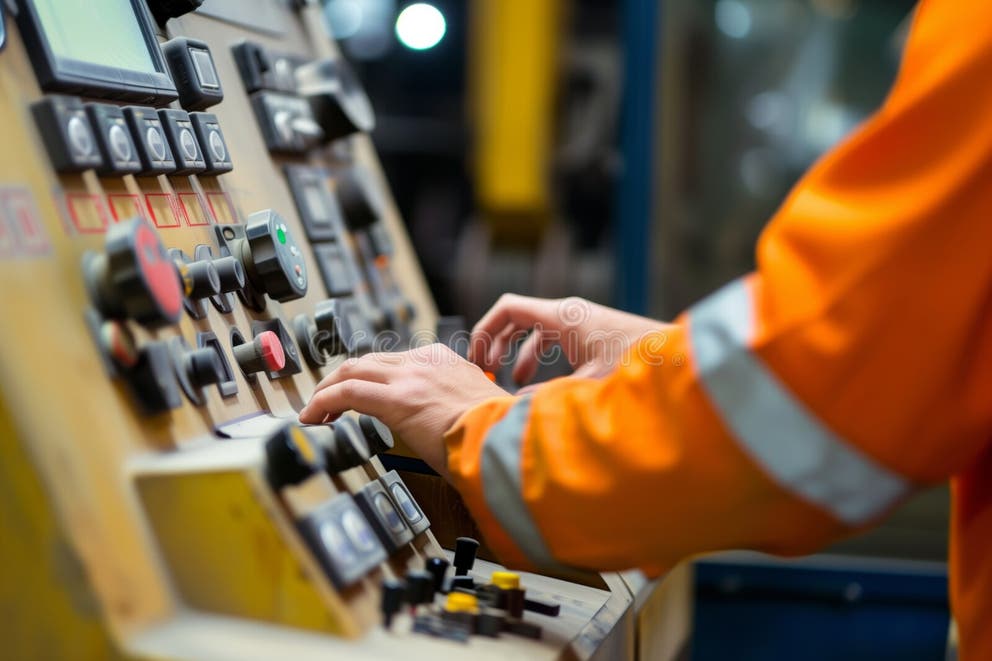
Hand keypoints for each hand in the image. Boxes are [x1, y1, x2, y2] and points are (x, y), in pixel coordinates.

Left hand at [299, 343, 506, 478]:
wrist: (507, 439)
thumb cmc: (499, 435)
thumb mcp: (476, 412)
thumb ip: (457, 412)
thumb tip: (449, 433)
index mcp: (447, 362)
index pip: (396, 362)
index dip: (371, 377)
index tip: (361, 394)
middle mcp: (426, 362)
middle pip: (369, 360)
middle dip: (342, 378)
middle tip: (326, 398)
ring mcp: (411, 377)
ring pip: (353, 370)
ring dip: (328, 389)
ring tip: (315, 409)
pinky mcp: (397, 399)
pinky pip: (347, 393)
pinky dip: (324, 402)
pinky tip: (314, 416)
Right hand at [469, 294, 668, 386]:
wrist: (677, 358)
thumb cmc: (637, 366)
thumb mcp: (588, 385)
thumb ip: (547, 398)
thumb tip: (516, 413)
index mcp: (562, 316)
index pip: (507, 309)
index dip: (484, 330)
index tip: (475, 358)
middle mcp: (567, 313)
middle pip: (515, 318)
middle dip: (496, 344)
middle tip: (484, 371)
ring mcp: (579, 321)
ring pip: (533, 330)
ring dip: (516, 353)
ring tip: (508, 380)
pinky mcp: (589, 333)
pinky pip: (551, 338)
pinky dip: (537, 356)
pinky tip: (535, 381)